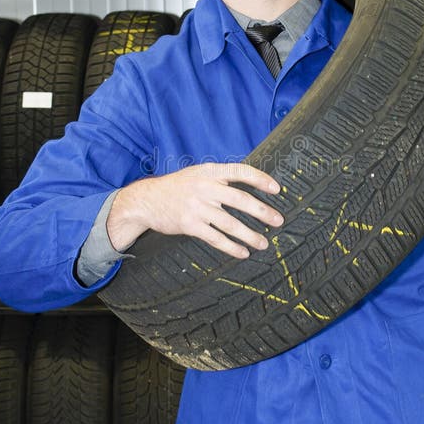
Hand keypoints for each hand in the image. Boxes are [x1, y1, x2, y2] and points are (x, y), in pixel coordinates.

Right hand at [107, 162, 283, 256]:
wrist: (146, 200)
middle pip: (240, 200)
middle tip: (278, 220)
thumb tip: (249, 186)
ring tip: (264, 242)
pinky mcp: (190, 225)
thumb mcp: (197, 174)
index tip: (277, 189)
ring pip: (230, 223)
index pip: (240, 172)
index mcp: (209, 171)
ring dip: (250, 235)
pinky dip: (232, 247)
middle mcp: (205, 187)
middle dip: (262, 211)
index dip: (260, 179)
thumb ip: (219, 178)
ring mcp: (197, 207)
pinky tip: (243, 252)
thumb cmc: (177, 188)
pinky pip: (216, 238)